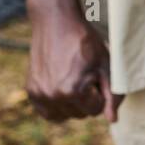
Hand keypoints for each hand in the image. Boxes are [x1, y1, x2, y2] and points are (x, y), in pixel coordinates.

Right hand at [27, 0, 122, 121]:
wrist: (57, 23)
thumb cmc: (85, 43)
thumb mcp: (106, 65)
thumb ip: (112, 94)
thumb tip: (112, 120)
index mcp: (74, 91)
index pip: (96, 111)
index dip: (100, 93)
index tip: (96, 76)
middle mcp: (53, 96)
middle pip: (80, 115)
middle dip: (86, 99)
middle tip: (83, 74)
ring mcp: (39, 95)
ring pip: (64, 116)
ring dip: (72, 104)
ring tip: (72, 79)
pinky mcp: (31, 91)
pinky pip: (48, 112)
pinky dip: (56, 104)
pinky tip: (61, 86)